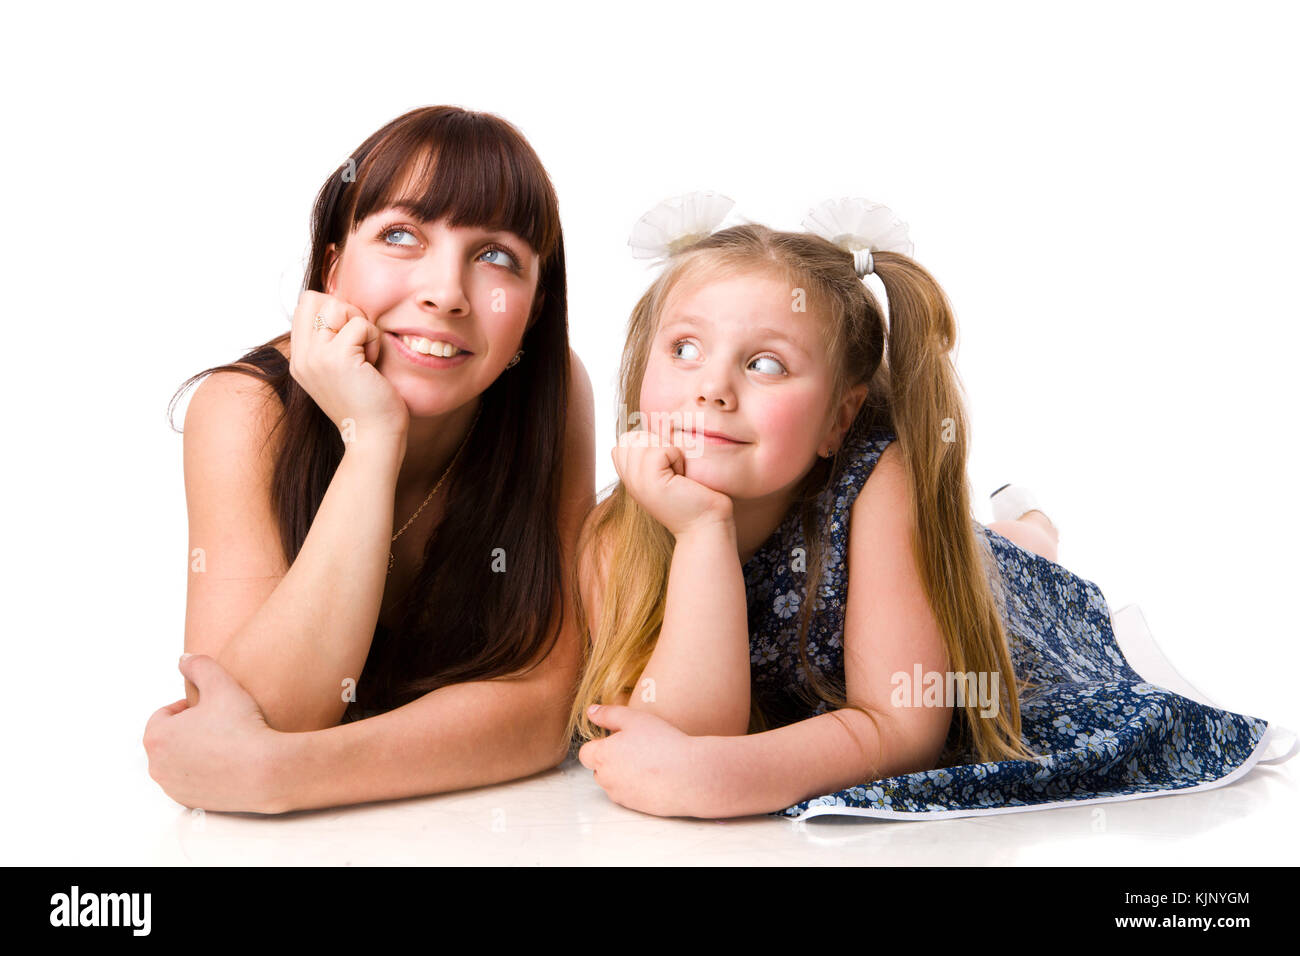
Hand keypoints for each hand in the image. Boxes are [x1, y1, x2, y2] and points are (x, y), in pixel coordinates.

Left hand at [142, 655, 284, 813]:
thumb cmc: (242, 727)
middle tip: (221, 723)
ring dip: (196, 751)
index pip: (165, 713)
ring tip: (226, 743)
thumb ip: (199, 665)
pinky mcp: (190, 802)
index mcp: (156, 736)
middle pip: (171, 738)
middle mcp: (157, 766)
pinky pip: (193, 781)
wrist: (266, 770)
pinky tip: (229, 763)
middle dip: (190, 729)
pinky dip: (205, 772)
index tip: (213, 707)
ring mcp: (172, 787)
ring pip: (180, 760)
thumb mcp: (222, 684)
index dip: (190, 706)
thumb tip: (184, 658)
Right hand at [288, 291, 409, 446]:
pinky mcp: (338, 358)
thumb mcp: (340, 372)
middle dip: (345, 311)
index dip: (334, 310)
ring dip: (361, 325)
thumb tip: (343, 308)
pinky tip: (374, 365)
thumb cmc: (368, 406)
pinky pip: (360, 324)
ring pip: (337, 306)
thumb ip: (332, 343)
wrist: (374, 439)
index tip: (351, 340)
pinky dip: (374, 339)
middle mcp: (302, 358)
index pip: (305, 305)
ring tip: (367, 355)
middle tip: (360, 343)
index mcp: (300, 360)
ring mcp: (316, 357)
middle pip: (314, 297)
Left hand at [577, 704, 712, 817]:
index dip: (599, 744)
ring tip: (647, 762)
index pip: (585, 753)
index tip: (617, 739)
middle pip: (598, 769)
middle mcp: (607, 778)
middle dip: (610, 759)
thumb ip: (609, 714)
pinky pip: (628, 795)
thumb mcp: (635, 719)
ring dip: (622, 774)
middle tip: (636, 748)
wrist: (689, 775)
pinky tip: (654, 777)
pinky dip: (635, 787)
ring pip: (613, 783)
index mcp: (603, 756)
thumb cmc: (663, 744)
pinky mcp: (634, 807)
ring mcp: (620, 795)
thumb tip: (591, 712)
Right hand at [611, 413, 733, 537]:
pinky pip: (660, 449)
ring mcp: (637, 483)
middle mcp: (629, 481)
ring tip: (678, 475)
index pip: (625, 440)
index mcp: (631, 477)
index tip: (668, 468)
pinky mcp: (651, 482)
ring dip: (669, 451)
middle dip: (658, 445)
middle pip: (631, 437)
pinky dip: (676, 457)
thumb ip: (654, 453)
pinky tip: (682, 477)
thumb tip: (656, 425)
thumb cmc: (697, 497)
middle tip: (674, 471)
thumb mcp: (670, 470)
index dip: (650, 444)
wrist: (707, 525)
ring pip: (644, 440)